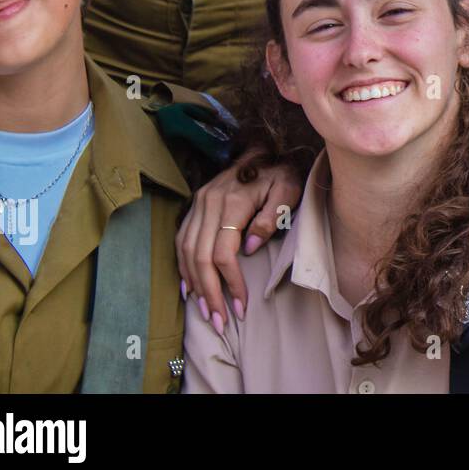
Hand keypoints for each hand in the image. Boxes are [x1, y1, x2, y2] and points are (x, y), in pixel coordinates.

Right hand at [175, 144, 303, 329]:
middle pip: (200, 257)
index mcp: (231, 201)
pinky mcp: (195, 206)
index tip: (241, 305)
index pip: (223, 253)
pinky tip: (190, 287)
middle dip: (209, 293)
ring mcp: (198, 204)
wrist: (265, 148)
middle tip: (219, 321)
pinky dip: (183, 266)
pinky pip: (181, 241)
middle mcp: (208, 203)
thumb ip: (270, 218)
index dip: (231, 283)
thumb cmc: (281, 173)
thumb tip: (249, 248)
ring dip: (194, 285)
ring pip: (186, 251)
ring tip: (206, 312)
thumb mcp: (287, 190)